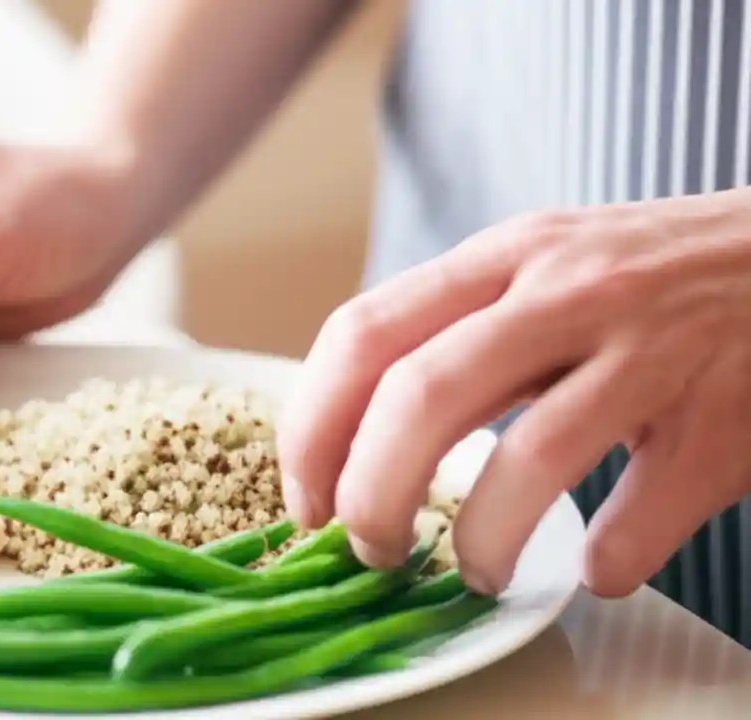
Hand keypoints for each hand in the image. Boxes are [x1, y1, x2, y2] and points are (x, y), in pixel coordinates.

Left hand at [277, 189, 750, 596]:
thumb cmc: (654, 276)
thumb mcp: (544, 264)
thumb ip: (456, 326)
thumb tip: (350, 427)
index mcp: (504, 256)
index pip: (363, 335)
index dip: (313, 429)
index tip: (307, 499)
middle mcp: (567, 291)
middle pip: (420, 398)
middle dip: (371, 494)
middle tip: (370, 549)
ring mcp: (650, 351)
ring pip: (527, 460)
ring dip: (480, 539)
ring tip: (474, 572)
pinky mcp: (724, 417)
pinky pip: (642, 511)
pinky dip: (607, 560)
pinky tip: (598, 567)